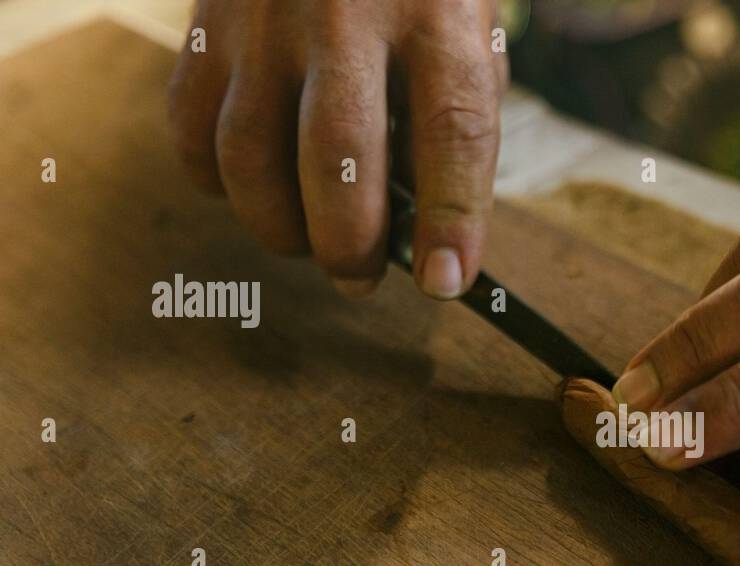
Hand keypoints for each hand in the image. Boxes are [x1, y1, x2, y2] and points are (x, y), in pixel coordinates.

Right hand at [167, 0, 504, 298]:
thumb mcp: (464, 34)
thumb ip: (450, 125)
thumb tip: (421, 235)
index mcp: (436, 12)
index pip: (453, 131)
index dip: (451, 220)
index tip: (444, 282)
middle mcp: (347, 10)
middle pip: (337, 155)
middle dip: (349, 244)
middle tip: (359, 278)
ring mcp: (264, 15)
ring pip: (250, 156)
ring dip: (280, 226)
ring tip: (309, 241)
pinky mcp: (204, 22)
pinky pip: (193, 131)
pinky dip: (222, 185)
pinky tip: (260, 188)